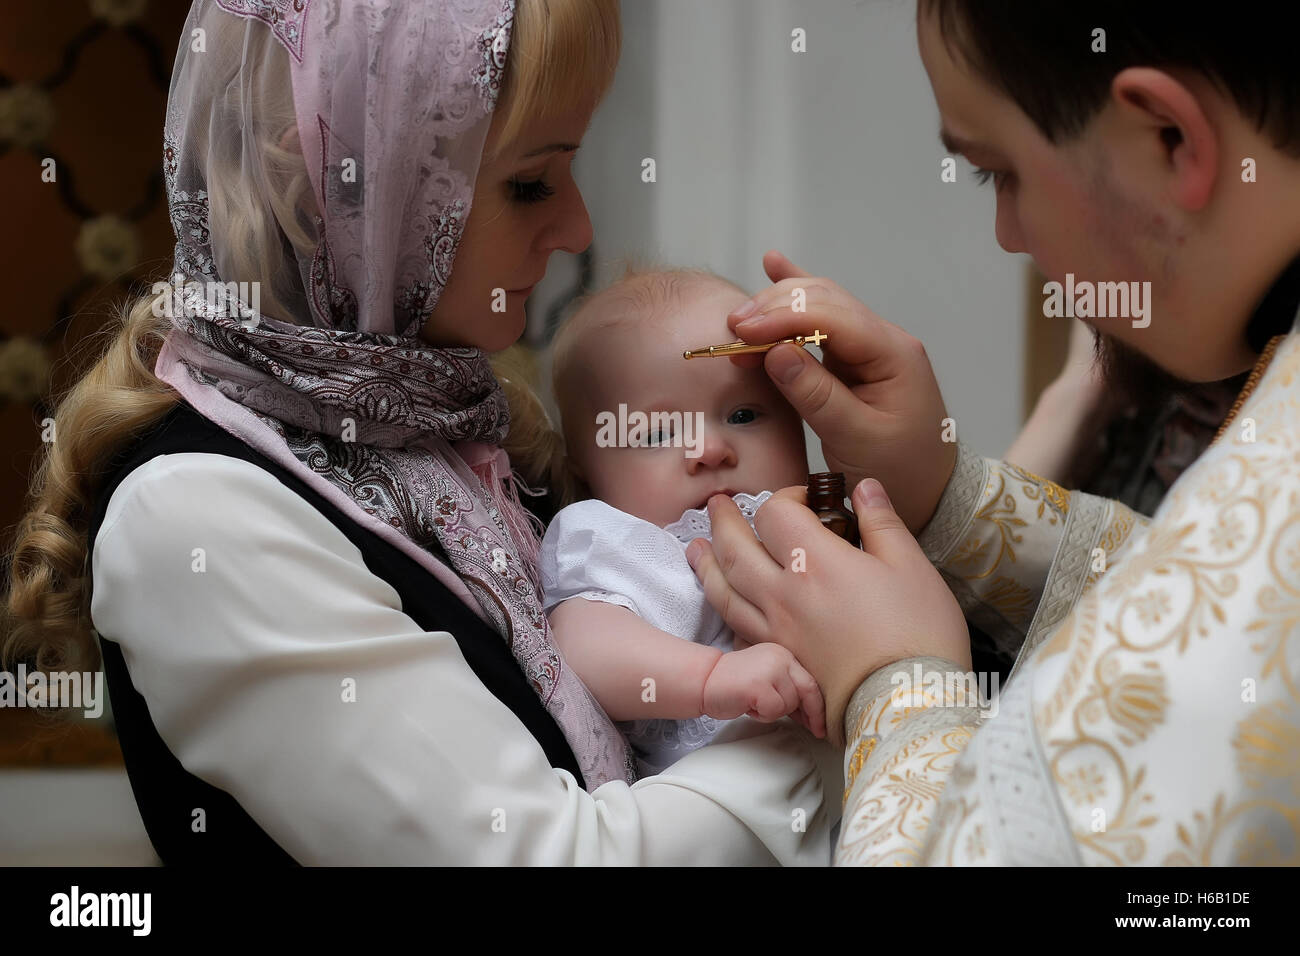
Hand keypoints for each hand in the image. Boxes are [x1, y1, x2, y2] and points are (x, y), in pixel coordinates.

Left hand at [686, 479, 970, 745]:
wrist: (908, 705)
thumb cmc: (917, 633)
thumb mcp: (911, 565)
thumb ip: (881, 521)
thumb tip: (864, 488)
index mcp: (815, 561)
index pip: (776, 514)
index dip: (786, 497)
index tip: (806, 500)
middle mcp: (784, 593)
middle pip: (736, 549)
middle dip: (724, 522)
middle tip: (717, 504)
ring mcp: (775, 629)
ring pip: (725, 591)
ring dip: (707, 564)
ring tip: (697, 548)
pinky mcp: (778, 659)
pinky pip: (736, 629)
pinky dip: (723, 610)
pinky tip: (722, 603)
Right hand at [701, 642, 826, 738]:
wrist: (704, 681)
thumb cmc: (735, 685)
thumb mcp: (768, 680)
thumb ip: (788, 690)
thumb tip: (812, 714)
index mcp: (783, 655)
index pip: (811, 681)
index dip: (818, 706)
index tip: (822, 724)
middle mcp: (780, 657)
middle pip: (807, 691)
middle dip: (812, 714)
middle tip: (814, 730)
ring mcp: (770, 669)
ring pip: (789, 704)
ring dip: (775, 713)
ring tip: (755, 704)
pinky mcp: (759, 684)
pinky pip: (774, 711)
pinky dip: (763, 715)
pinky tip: (749, 706)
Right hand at [726, 250, 954, 532]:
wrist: (931, 491)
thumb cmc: (900, 470)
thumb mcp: (856, 438)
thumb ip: (816, 394)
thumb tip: (774, 352)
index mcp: (893, 353)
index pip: (832, 317)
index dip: (783, 318)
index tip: (741, 332)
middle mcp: (884, 339)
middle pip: (824, 301)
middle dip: (774, 309)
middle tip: (731, 330)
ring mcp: (870, 345)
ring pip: (819, 305)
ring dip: (777, 308)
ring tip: (738, 323)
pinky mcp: (855, 357)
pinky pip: (823, 319)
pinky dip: (796, 298)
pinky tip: (774, 264)